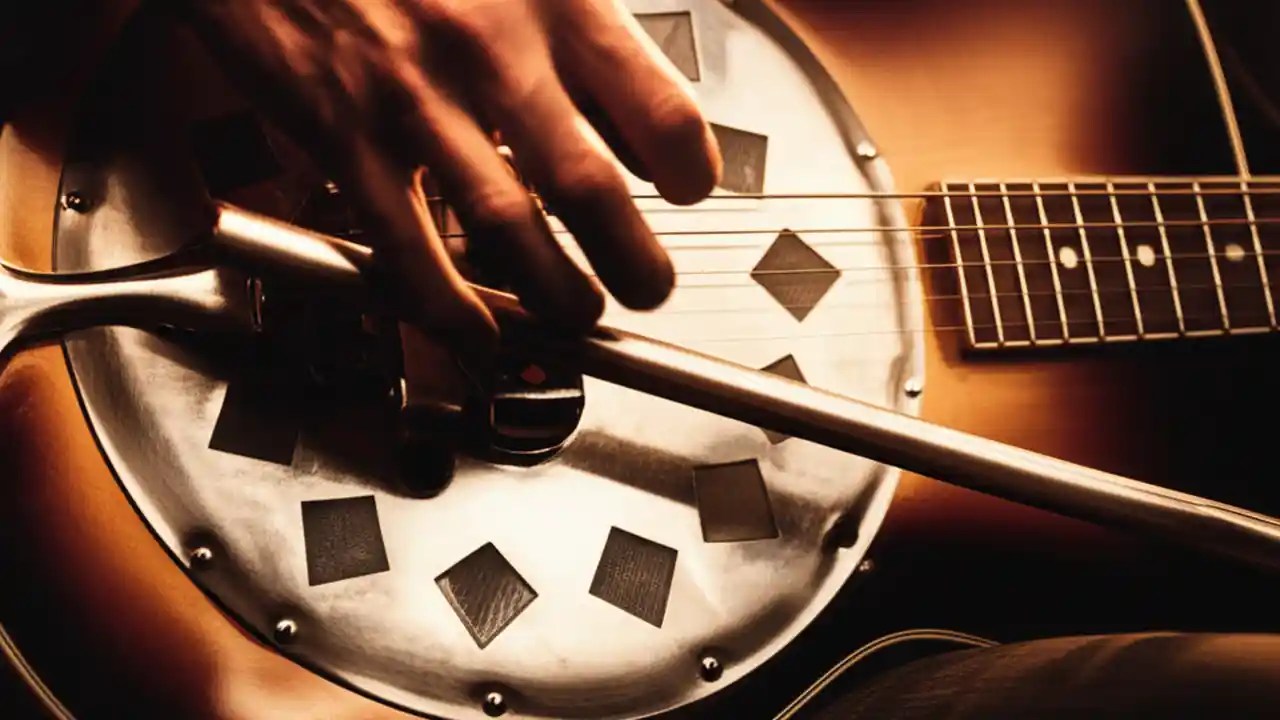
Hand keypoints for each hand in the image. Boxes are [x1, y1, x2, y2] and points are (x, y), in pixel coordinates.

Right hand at [172, 0, 722, 358]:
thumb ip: (591, 30)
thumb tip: (642, 122)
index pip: (658, 111)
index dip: (692, 172)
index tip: (691, 193)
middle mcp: (492, 50)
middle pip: (592, 188)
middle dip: (635, 263)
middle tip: (648, 287)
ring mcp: (415, 96)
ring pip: (509, 228)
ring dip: (554, 293)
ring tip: (577, 313)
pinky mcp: (343, 131)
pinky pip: (406, 243)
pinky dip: (446, 305)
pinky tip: (474, 328)